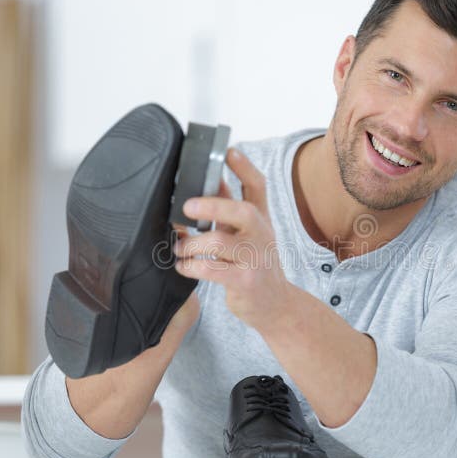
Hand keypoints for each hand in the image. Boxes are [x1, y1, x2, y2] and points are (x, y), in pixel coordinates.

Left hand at [172, 148, 295, 330]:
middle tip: (187, 207)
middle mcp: (262, 236)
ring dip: (191, 244)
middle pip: (243, 211)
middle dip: (212, 204)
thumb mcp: (249, 237)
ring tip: (180, 248)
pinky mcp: (245, 281)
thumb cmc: (256, 268)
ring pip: (220, 242)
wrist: (276, 307)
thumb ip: (231, 214)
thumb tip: (209, 184)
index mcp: (262, 221)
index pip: (258, 187)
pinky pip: (211, 270)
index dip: (244, 167)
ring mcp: (255, 259)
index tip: (228, 151)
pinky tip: (183, 267)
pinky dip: (191, 267)